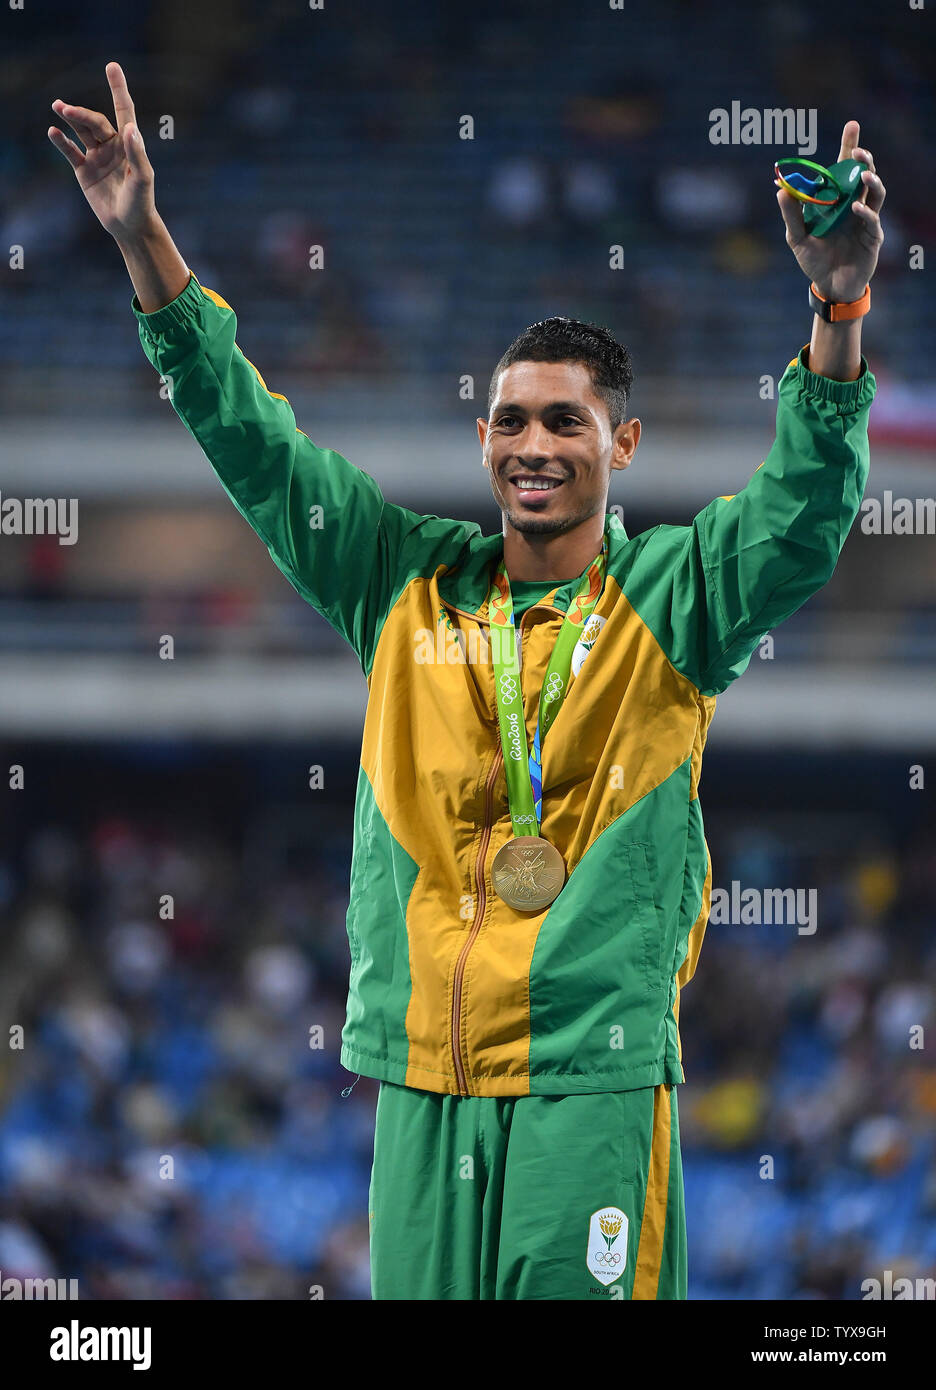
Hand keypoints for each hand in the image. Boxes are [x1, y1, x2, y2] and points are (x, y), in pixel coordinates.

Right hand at [48, 62, 155, 240]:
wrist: (130, 227)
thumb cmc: (142, 203)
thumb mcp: (143, 179)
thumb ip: (137, 154)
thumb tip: (131, 128)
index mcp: (129, 144)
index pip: (124, 111)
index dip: (118, 89)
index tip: (112, 66)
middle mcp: (112, 146)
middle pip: (95, 122)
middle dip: (81, 114)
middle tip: (65, 108)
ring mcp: (97, 157)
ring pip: (81, 131)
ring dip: (70, 119)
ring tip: (57, 106)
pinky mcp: (84, 171)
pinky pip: (70, 152)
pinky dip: (61, 142)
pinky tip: (53, 131)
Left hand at [777, 119, 884, 302]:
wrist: (828, 287)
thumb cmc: (814, 261)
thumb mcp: (797, 238)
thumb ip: (791, 215)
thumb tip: (780, 190)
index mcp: (837, 200)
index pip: (844, 168)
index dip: (850, 146)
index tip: (852, 125)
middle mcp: (854, 205)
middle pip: (864, 174)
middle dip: (864, 160)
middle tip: (858, 152)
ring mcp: (865, 220)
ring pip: (875, 193)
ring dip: (871, 181)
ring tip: (863, 175)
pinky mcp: (872, 237)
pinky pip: (872, 220)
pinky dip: (865, 212)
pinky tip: (855, 208)